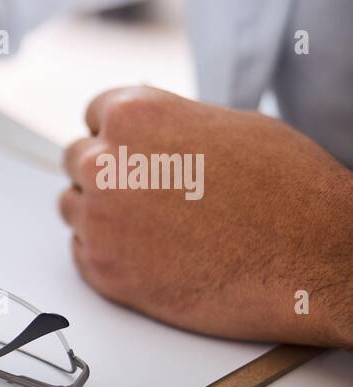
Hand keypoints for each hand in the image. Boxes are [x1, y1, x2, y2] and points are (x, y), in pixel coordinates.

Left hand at [59, 86, 352, 347]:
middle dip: (106, 173)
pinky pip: (81, 253)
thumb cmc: (286, 188)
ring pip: (72, 208)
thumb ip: (168, 125)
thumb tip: (143, 134)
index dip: (118, 135)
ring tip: (154, 225)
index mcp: (133, 115)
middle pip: (76, 161)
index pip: (94, 115)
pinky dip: (107, 253)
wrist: (313, 257)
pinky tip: (152, 253)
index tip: (132, 151)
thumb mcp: (228, 124)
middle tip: (147, 193)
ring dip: (100, 213)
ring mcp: (98, 221)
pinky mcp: (102, 271)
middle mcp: (104, 165)